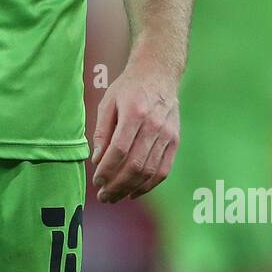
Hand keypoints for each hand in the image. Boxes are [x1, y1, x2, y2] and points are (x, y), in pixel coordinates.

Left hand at [91, 66, 180, 201]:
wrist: (159, 74)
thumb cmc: (128, 88)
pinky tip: (134, 192)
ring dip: (130, 188)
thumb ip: (101, 131)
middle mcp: (154, 125)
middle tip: (103, 196)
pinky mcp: (175, 141)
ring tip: (114, 197)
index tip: (96, 180)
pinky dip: (148, 185)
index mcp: (134, 112)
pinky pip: (163, 170)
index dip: (107, 169)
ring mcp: (167, 134)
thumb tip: (97, 160)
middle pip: (135, 164)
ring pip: (149, 171)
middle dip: (116, 185)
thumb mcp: (108, 102)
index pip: (119, 149)